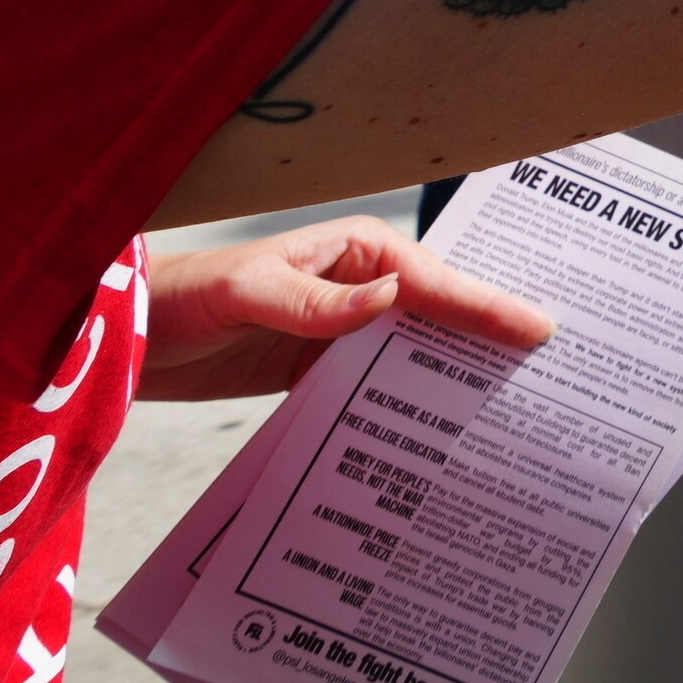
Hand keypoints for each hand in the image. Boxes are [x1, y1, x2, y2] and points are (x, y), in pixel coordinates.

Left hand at [141, 217, 554, 402]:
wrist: (133, 338)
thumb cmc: (187, 297)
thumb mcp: (247, 293)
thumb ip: (313, 301)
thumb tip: (390, 300)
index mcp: (359, 251)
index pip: (434, 283)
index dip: (487, 308)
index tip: (538, 331)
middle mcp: (363, 287)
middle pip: (440, 318)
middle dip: (490, 339)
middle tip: (549, 372)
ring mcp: (347, 332)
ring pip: (416, 357)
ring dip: (455, 379)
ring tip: (510, 408)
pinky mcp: (324, 371)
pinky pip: (379, 389)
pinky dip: (409, 407)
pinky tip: (439, 431)